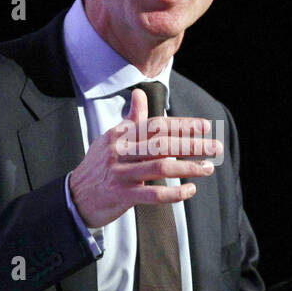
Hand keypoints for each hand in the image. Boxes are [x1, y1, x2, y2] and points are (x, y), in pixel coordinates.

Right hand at [68, 87, 220, 228]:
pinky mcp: (122, 195)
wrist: (75, 196)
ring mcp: (121, 173)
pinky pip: (153, 193)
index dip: (182, 125)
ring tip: (208, 168)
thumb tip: (140, 94)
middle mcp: (120, 151)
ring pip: (160, 166)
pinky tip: (190, 190)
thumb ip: (131, 118)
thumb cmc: (99, 166)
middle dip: (192, 144)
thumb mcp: (111, 138)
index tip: (205, 126)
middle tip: (215, 147)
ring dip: (188, 167)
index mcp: (120, 134)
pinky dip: (174, 192)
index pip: (156, 125)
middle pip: (162, 144)